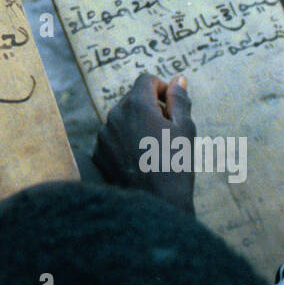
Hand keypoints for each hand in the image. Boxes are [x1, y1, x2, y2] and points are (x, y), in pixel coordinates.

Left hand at [92, 72, 194, 214]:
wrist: (156, 205)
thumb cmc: (176, 165)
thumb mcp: (185, 129)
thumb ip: (179, 100)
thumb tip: (178, 79)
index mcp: (136, 105)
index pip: (146, 80)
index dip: (162, 89)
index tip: (172, 107)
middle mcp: (114, 116)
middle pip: (132, 99)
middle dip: (150, 108)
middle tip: (167, 132)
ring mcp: (103, 136)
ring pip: (121, 120)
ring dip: (136, 126)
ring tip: (154, 150)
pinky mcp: (98, 154)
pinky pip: (112, 139)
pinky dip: (124, 143)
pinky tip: (140, 161)